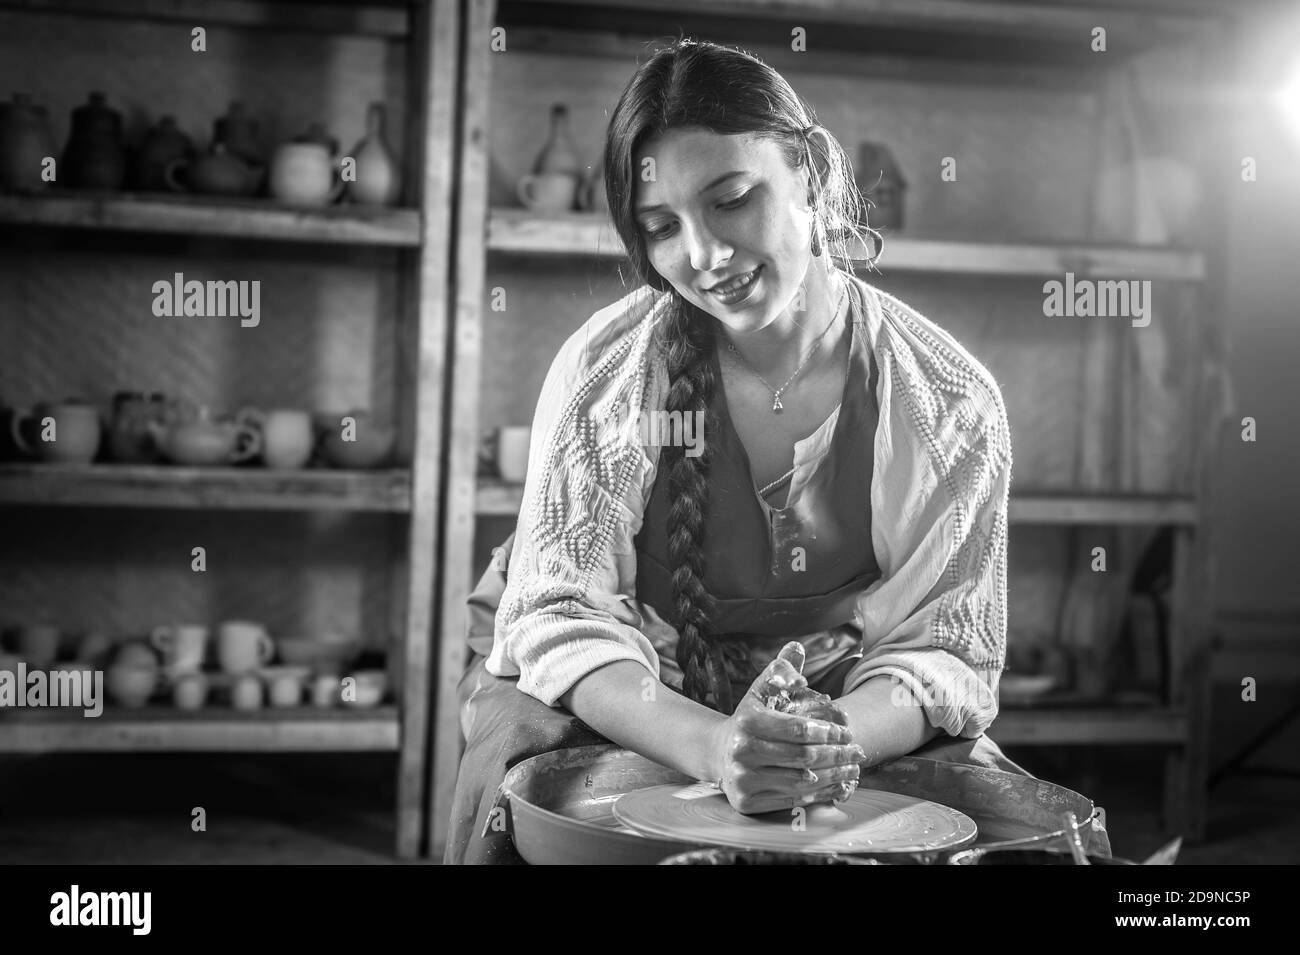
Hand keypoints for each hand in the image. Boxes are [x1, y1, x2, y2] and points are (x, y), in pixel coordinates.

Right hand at [709, 641, 865, 814]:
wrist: (720, 751)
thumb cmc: (752, 716)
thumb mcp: (762, 688)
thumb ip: (782, 668)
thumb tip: (797, 649)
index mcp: (747, 720)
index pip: (797, 729)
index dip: (827, 731)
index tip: (847, 732)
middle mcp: (741, 751)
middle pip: (803, 757)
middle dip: (837, 754)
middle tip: (858, 752)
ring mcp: (742, 779)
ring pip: (801, 782)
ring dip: (834, 776)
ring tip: (852, 768)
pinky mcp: (746, 802)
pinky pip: (792, 801)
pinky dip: (819, 794)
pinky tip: (836, 785)